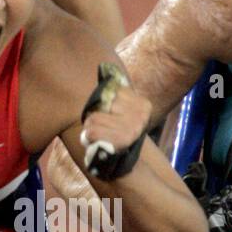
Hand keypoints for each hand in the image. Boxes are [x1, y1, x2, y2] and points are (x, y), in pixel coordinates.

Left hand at [79, 64, 150, 179]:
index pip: (109, 91)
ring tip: (100, 138)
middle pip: (100, 104)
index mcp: (142, 105)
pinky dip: (89, 139)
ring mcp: (132, 129)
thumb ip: (114, 94)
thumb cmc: (114, 135)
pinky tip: (97, 144)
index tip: (110, 118)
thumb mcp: (119, 112)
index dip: (102, 106)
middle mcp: (141, 115)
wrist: (119, 165)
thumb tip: (103, 66)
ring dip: (91, 130)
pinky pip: (91, 132)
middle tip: (104, 131)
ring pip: (93, 118)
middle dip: (95, 117)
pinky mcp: (121, 141)